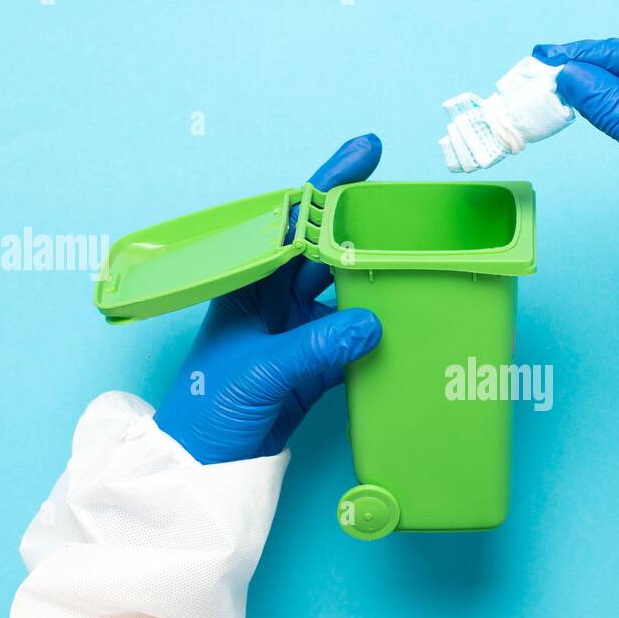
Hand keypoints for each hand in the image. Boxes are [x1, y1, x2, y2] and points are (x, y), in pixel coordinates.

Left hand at [154, 135, 383, 463]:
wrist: (202, 465)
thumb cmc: (208, 408)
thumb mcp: (260, 371)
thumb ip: (315, 348)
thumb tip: (370, 324)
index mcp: (249, 283)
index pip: (293, 221)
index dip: (330, 183)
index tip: (366, 152)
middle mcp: (274, 299)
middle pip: (326, 248)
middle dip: (364, 224)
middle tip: (409, 208)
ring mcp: (297, 331)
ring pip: (346, 290)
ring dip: (377, 277)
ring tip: (416, 259)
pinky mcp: (315, 365)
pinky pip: (355, 336)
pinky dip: (380, 329)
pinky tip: (407, 317)